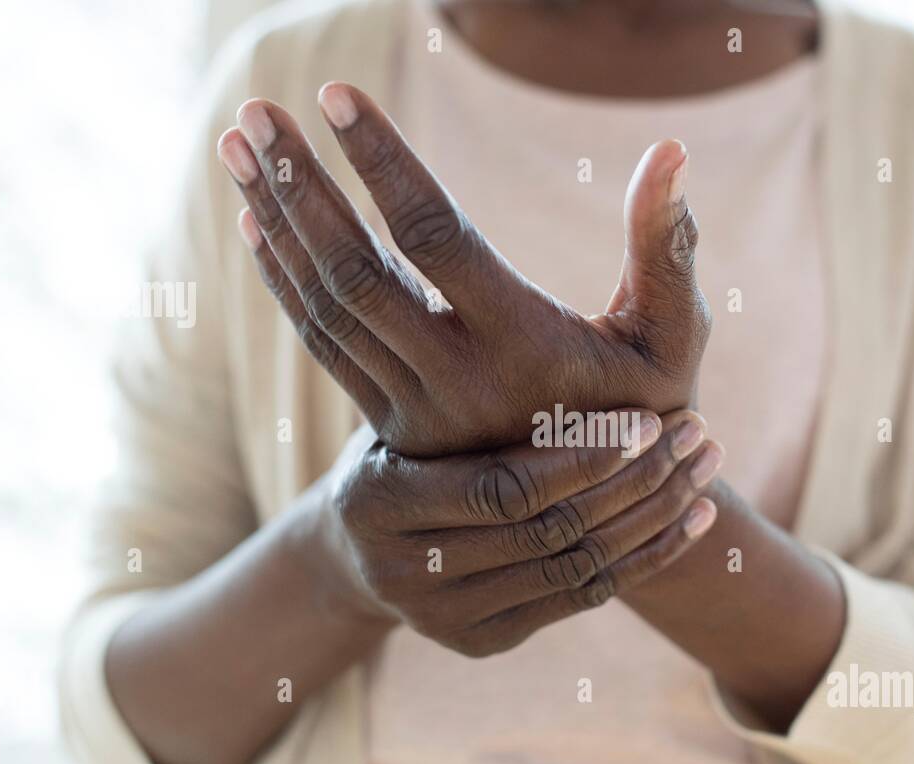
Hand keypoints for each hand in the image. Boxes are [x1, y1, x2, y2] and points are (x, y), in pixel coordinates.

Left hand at [218, 83, 709, 456]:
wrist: (595, 520)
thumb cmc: (646, 414)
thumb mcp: (673, 339)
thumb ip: (667, 247)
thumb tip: (670, 150)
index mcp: (523, 346)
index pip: (435, 238)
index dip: (384, 164)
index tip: (337, 94)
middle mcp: (455, 380)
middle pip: (355, 273)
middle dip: (300, 186)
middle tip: (255, 112)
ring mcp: (414, 407)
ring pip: (327, 306)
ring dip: (277, 223)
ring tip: (240, 147)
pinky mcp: (392, 422)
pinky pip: (323, 343)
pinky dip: (286, 280)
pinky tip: (257, 223)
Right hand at [314, 409, 723, 656]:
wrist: (354, 551)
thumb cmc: (394, 452)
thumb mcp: (407, 412)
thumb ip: (460, 391)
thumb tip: (530, 306)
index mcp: (378, 502)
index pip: (504, 488)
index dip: (580, 457)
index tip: (646, 418)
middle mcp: (404, 573)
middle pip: (549, 531)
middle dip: (634, 481)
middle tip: (696, 432)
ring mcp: (443, 618)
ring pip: (576, 568)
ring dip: (654, 517)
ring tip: (705, 466)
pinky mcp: (483, 641)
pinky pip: (582, 598)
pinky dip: (646, 557)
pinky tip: (695, 517)